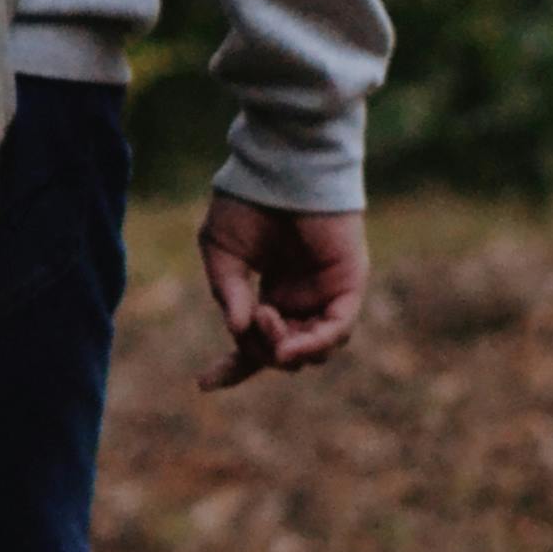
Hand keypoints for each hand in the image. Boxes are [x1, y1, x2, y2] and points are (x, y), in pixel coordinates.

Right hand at [196, 195, 366, 391]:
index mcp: (272, 293)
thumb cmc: (248, 202)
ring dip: (284, 349)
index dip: (233, 367)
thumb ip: (229, 294)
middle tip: (249, 321)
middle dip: (260, 352)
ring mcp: (326, 294)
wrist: (280, 167)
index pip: (256, 344)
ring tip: (266, 318)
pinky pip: (337, 329)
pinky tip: (289, 346)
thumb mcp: (222, 253)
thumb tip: (238, 332)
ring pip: (313, 351)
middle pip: (283, 353)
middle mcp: (301, 299)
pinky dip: (313, 344)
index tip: (204, 384)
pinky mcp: (348, 284)